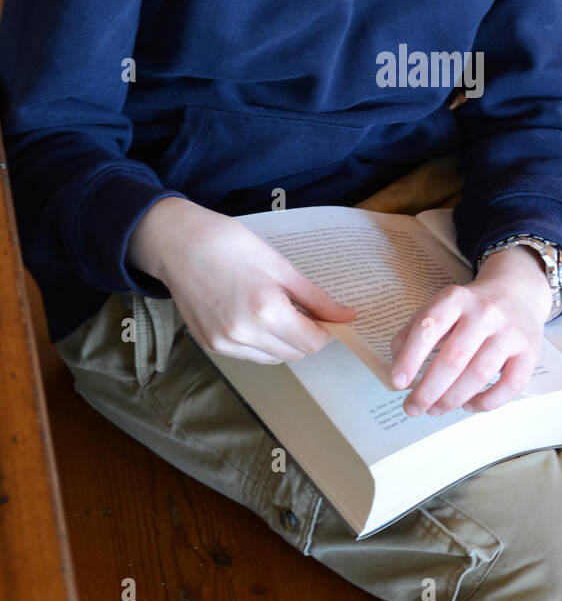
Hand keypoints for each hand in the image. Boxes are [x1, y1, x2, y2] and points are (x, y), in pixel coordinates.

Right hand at [127, 196, 356, 364]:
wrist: (177, 243)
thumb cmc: (229, 244)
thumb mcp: (279, 266)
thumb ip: (315, 297)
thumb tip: (345, 316)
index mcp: (267, 312)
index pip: (312, 342)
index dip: (326, 331)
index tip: (328, 317)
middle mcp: (245, 335)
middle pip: (294, 354)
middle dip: (306, 336)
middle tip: (305, 310)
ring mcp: (224, 343)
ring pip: (272, 358)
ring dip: (283, 342)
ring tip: (277, 309)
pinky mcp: (210, 344)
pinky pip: (248, 354)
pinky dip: (260, 342)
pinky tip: (254, 315)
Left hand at [388, 245, 551, 416]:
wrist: (519, 292)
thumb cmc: (472, 307)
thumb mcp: (442, 306)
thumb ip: (416, 330)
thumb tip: (398, 363)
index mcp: (456, 298)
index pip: (428, 328)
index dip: (410, 358)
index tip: (397, 383)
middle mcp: (485, 313)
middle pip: (453, 358)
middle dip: (428, 390)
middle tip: (413, 407)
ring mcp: (510, 333)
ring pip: (479, 375)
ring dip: (452, 399)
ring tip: (436, 409)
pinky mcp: (529, 352)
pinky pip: (509, 386)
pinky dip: (486, 402)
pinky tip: (469, 405)